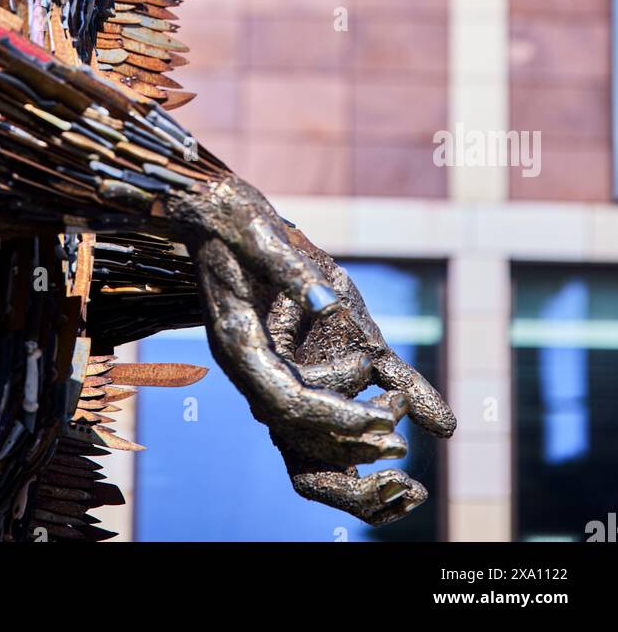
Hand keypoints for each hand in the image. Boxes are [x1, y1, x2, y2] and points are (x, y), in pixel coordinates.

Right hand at [164, 178, 454, 526]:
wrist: (215, 204)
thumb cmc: (231, 216)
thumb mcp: (257, 236)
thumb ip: (287, 270)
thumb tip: (327, 305)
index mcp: (238, 346)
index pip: (286, 398)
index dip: (331, 414)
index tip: (376, 424)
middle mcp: (259, 361)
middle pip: (301, 424)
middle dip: (348, 439)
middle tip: (397, 447)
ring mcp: (281, 354)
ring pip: (322, 413)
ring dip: (361, 426)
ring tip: (406, 421)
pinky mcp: (306, 337)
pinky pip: (349, 376)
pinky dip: (389, 392)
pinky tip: (437, 414)